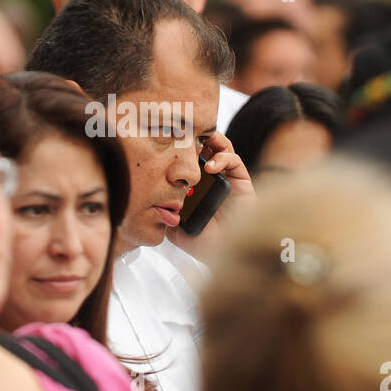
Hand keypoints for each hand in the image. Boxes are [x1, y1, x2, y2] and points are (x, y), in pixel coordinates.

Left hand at [169, 131, 253, 261]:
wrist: (226, 253)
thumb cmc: (204, 243)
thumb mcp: (174, 228)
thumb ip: (164, 213)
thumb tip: (149, 201)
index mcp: (196, 186)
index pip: (189, 159)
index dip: (181, 149)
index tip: (167, 143)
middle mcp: (212, 179)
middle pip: (206, 148)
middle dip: (195, 139)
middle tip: (183, 136)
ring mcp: (228, 179)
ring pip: (221, 147)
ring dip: (210, 141)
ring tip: (197, 145)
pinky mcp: (242, 181)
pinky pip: (234, 160)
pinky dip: (222, 158)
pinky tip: (211, 167)